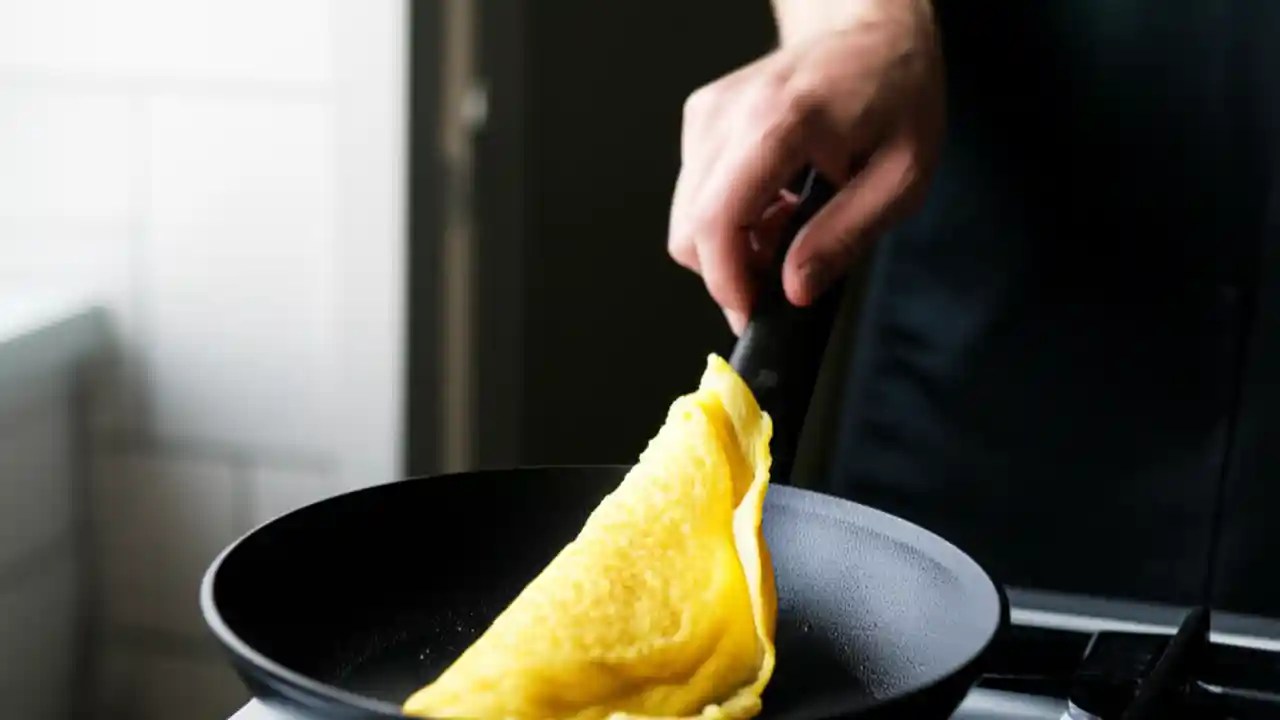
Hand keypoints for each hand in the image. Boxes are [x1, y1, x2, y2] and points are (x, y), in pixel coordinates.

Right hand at [667, 0, 943, 333]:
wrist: (869, 28)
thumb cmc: (895, 92)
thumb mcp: (901, 177)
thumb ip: (844, 237)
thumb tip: (794, 289)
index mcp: (781, 124)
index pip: (717, 221)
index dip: (726, 282)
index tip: (752, 310)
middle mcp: (730, 114)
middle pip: (689, 228)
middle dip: (729, 268)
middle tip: (783, 270)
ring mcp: (709, 113)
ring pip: (687, 216)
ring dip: (732, 241)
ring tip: (789, 225)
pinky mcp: (702, 117)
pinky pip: (695, 193)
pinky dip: (729, 214)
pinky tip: (774, 199)